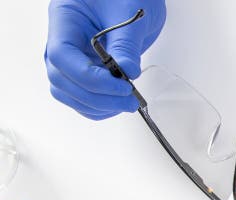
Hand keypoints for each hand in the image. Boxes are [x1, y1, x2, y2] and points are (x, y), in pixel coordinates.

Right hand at [45, 0, 166, 119]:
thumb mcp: (130, 14)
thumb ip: (127, 45)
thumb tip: (127, 73)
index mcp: (64, 19)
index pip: (62, 56)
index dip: (90, 78)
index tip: (121, 87)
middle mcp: (62, 41)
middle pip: (62, 79)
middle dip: (96, 97)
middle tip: (129, 100)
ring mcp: (72, 57)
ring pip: (68, 93)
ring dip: (98, 106)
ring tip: (127, 103)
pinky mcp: (85, 70)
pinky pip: (81, 96)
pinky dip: (99, 107)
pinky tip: (117, 104)